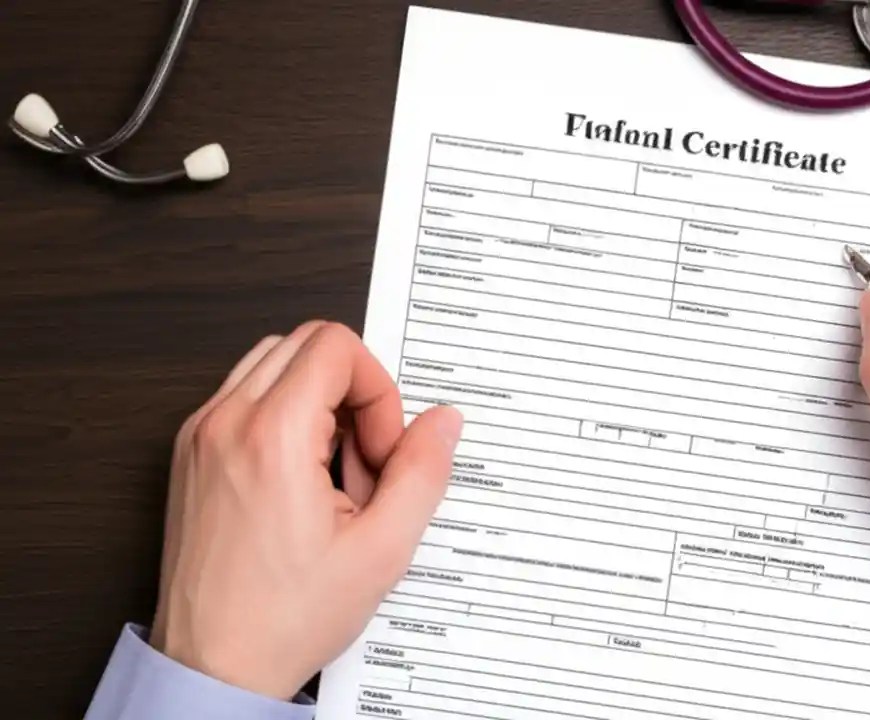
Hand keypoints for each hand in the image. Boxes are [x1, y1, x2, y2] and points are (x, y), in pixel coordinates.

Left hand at [150, 321, 462, 698]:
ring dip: (317, 399)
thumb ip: (422, 474)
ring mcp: (199, 436)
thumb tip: (443, 423)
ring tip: (334, 469)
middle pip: (305, 342)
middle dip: (351, 390)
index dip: (378, 390)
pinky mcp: (190, 453)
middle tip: (364, 456)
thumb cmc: (282, 618)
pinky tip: (303, 479)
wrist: (212, 664)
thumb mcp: (381, 551)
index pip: (335, 346)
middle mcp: (224, 424)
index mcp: (270, 438)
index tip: (380, 450)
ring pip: (273, 362)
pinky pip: (245, 397)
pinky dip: (284, 417)